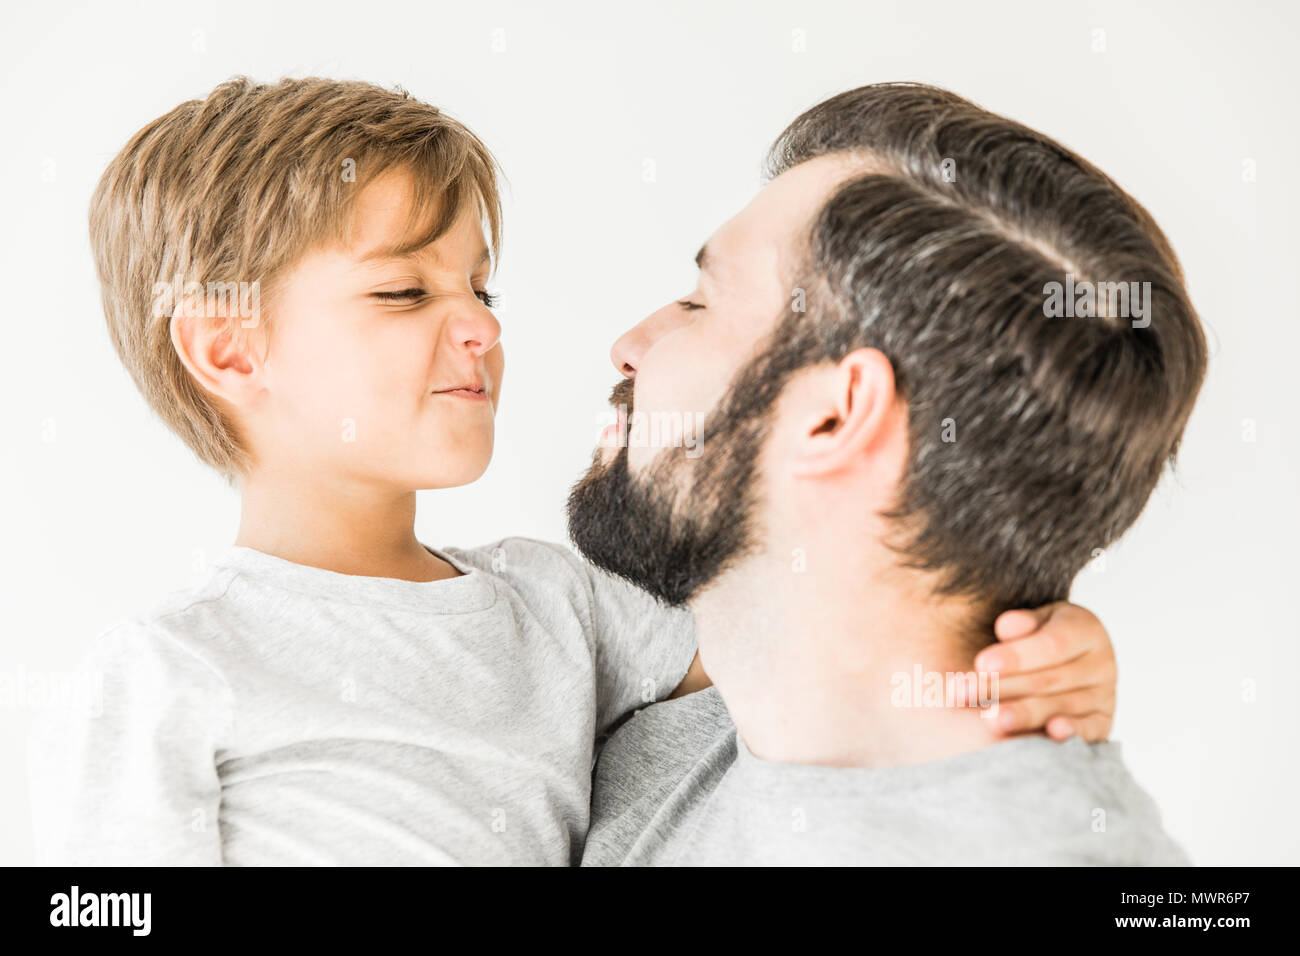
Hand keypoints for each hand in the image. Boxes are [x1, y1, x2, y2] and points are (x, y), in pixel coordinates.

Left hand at [973, 602, 1116, 741]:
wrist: (1065, 663)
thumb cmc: (1037, 637)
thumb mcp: (1032, 620)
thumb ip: (1022, 623)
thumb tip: (1006, 627)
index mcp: (1085, 627)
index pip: (1052, 644)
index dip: (1017, 656)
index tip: (981, 664)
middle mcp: (1101, 662)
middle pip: (1048, 679)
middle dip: (1001, 687)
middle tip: (962, 693)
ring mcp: (1104, 695)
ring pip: (1060, 706)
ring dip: (1023, 714)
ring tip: (990, 719)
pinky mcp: (1101, 724)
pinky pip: (1089, 731)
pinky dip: (1071, 732)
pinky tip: (1052, 733)